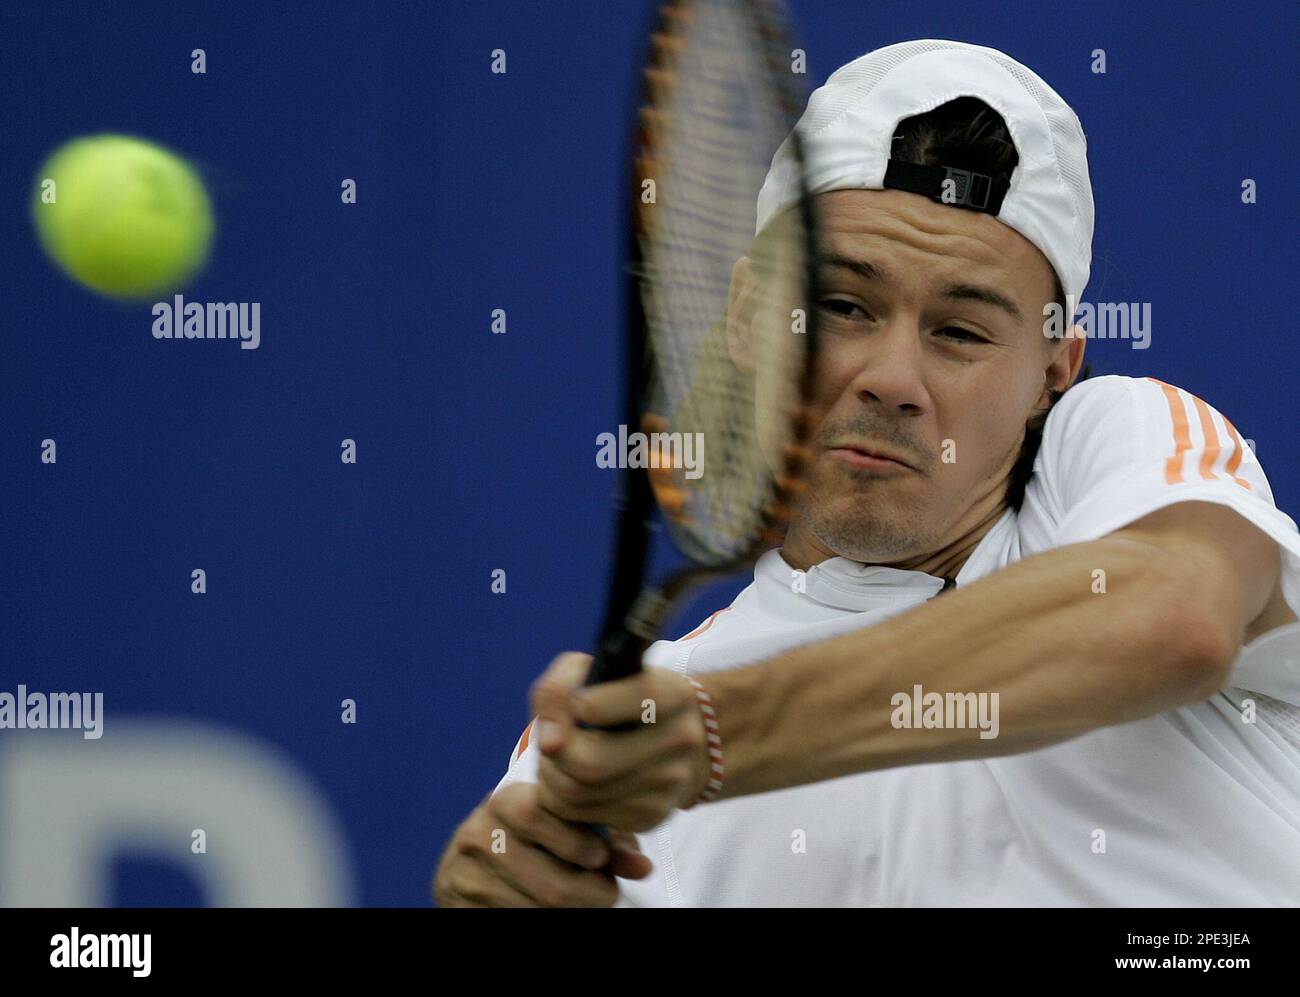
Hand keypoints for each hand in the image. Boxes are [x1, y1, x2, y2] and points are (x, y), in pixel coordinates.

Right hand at [433, 781, 652, 906]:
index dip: (577, 843)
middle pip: (549, 883)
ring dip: (573, 912)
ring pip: (537, 910)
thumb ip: (602, 839)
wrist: (471, 863)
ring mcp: (466, 874)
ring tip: (586, 901)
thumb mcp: (560, 826)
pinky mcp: (461, 904)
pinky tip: (558, 911)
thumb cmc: (531, 837)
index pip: (538, 815)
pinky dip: (546, 920)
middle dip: (589, 894)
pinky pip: (516, 919)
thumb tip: (643, 867)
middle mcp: (479, 834)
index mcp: (506, 801)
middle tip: (608, 893)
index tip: (602, 858)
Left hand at [530, 652, 713, 831]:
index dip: (567, 709)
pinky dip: (564, 801)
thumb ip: (558, 690)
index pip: (595, 707)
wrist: (680, 736)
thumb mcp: (594, 672)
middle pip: (587, 764)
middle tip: (550, 743)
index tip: (572, 706)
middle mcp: (678, 739)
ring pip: (578, 795)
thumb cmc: (623, 697)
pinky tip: (575, 781)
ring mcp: (669, 783)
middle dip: (553, 756)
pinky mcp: (653, 815)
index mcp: (669, 694)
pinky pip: (583, 817)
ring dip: (551, 778)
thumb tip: (549, 742)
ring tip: (560, 761)